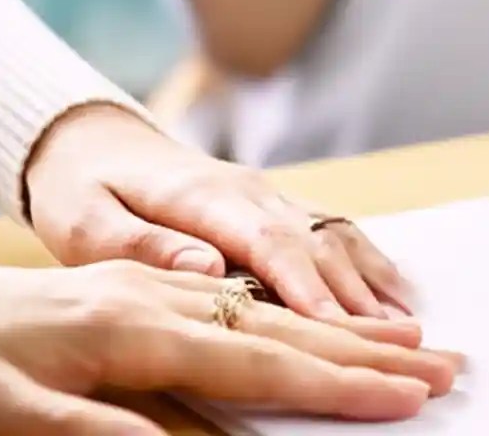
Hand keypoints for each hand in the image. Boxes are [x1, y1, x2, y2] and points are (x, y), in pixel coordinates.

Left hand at [0, 260, 457, 434]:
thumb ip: (82, 425)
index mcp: (132, 311)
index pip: (256, 349)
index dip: (333, 375)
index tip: (398, 394)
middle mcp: (169, 276)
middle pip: (289, 309)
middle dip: (370, 341)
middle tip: (442, 366)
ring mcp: (177, 261)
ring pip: (285, 282)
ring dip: (357, 309)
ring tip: (418, 334)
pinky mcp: (177, 261)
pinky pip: (267, 268)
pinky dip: (323, 282)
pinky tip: (353, 297)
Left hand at [26, 105, 408, 321]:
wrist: (91, 142)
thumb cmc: (82, 188)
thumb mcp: (83, 219)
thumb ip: (141, 244)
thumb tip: (206, 269)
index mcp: (204, 196)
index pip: (269, 242)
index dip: (306, 286)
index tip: (336, 327)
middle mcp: (250, 192)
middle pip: (317, 245)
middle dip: (359, 297)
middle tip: (398, 345)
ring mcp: (269, 196)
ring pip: (335, 237)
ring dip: (373, 283)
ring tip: (406, 330)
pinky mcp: (276, 206)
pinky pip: (333, 232)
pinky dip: (368, 263)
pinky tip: (394, 293)